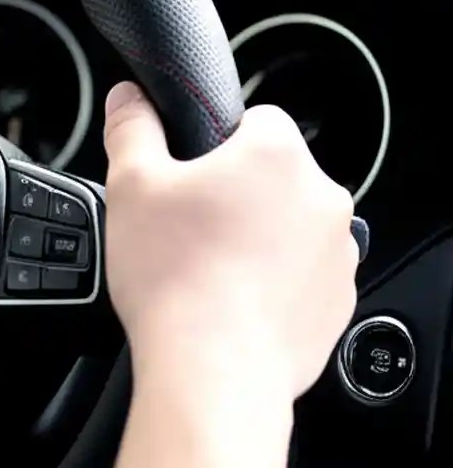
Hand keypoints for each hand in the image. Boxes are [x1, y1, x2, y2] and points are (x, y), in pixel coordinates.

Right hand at [102, 81, 357, 408]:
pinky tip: (228, 303)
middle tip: (185, 231)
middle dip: (232, 197)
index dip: (211, 147)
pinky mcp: (337, 301)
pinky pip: (300, 278)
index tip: (184, 181)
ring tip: (205, 272)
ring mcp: (337, 252)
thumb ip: (132, 129)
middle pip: (271, 177)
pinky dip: (270, 285)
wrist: (213, 370)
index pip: (252, 120)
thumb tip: (130, 98)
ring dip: (254, 240)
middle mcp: (321, 196)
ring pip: (287, 228)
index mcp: (276, 153)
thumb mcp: (131, 186)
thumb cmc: (174, 278)